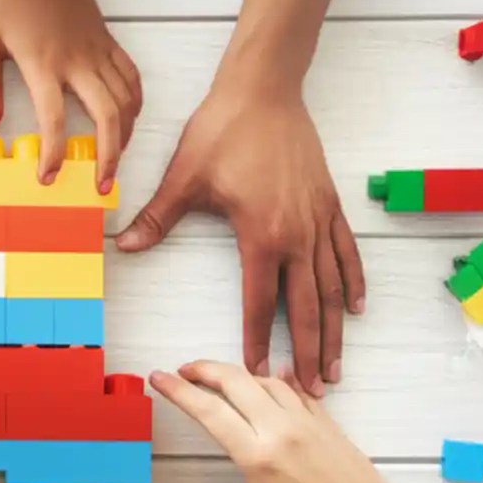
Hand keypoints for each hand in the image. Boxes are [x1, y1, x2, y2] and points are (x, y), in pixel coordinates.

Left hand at [0, 0, 140, 192]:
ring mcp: (98, 52)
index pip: (53, 119)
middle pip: (105, 116)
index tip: (49, 177)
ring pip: (125, 101)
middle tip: (102, 185)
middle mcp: (77, 62)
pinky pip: (132, 78)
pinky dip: (135, 104)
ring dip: (124, 136)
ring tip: (115, 160)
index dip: (53, 153)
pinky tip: (128, 122)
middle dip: (109, 157)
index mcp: (43, 65)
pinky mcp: (110, 43)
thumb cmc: (13, 0)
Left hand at [116, 90, 364, 395]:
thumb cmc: (223, 131)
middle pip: (306, 306)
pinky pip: (347, 252)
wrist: (264, 90)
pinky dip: (353, 281)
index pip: (260, 302)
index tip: (260, 375)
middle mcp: (297, 234)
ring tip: (335, 367)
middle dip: (308, 352)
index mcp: (261, 235)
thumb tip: (126, 245)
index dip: (260, 341)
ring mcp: (319, 220)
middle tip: (311, 392)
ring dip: (335, 330)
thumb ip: (157, 218)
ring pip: (332, 286)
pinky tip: (357, 308)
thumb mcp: (184, 178)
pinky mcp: (330, 204)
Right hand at [150, 360, 426, 482]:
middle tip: (183, 370)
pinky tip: (264, 381)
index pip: (209, 411)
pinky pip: (292, 389)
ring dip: (236, 374)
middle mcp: (280, 429)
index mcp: (258, 455)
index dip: (179, 390)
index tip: (159, 378)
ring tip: (217, 381)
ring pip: (263, 379)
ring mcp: (305, 420)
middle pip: (234, 380)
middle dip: (203, 369)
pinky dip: (271, 381)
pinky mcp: (323, 419)